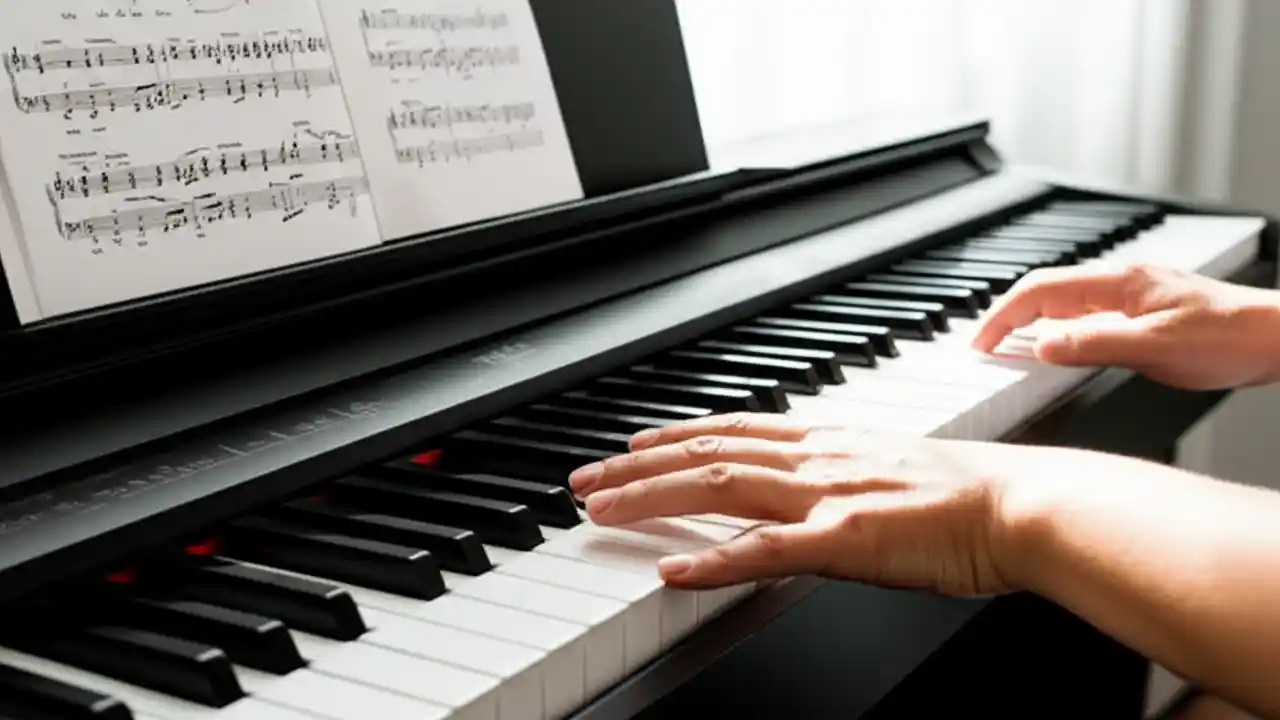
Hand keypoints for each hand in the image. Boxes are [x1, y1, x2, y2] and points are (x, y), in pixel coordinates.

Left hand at [568, 412, 1054, 596]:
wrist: (1022, 504)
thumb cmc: (967, 493)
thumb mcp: (888, 468)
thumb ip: (838, 472)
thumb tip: (804, 485)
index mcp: (826, 441)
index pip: (731, 430)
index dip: (674, 435)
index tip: (633, 441)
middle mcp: (815, 459)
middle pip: (707, 453)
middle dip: (637, 465)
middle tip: (584, 478)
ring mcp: (826, 496)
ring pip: (719, 488)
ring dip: (651, 498)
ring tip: (600, 510)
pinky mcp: (846, 539)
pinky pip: (765, 550)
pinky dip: (712, 558)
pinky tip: (671, 568)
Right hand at [970, 263, 1279, 389]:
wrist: (1275, 338)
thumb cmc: (1228, 338)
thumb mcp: (1154, 348)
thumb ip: (1094, 344)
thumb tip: (1043, 346)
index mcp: (1117, 282)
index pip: (1039, 290)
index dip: (1002, 315)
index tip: (980, 342)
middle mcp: (1120, 282)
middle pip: (1045, 290)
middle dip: (1007, 314)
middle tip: (983, 344)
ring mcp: (1131, 295)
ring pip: (1064, 301)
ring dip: (1031, 320)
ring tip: (1008, 344)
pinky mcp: (1142, 311)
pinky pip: (1085, 313)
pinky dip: (1058, 327)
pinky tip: (1058, 344)